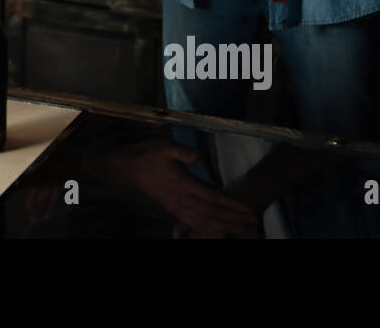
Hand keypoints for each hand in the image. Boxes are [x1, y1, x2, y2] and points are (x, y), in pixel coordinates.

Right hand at [117, 139, 260, 238]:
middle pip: (212, 214)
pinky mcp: (172, 209)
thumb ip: (182, 151)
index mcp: (183, 184)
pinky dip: (205, 230)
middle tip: (252, 223)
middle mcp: (182, 199)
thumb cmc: (147, 154)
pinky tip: (215, 233)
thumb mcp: (164, 146)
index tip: (247, 209)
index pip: (212, 198)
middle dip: (233, 219)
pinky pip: (191, 224)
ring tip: (240, 230)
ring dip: (224, 227)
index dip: (231, 204)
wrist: (128, 167)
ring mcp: (177, 206)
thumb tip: (198, 154)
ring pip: (204, 222)